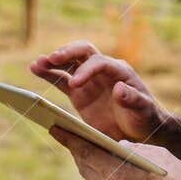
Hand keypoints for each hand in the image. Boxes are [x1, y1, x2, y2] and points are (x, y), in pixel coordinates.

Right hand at [28, 41, 166, 144]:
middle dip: (68, 53)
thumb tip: (118, 88)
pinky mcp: (78, 92)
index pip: (100, 63)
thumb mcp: (144, 110)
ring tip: (37, 63)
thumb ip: (134, 100)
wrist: (140, 127)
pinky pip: (61, 79)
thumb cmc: (145, 117)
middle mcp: (102, 70)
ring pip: (68, 63)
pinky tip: (35, 69)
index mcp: (119, 71)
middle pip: (83, 51)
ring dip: (53, 61)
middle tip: (52, 58)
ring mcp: (89, 79)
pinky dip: (48, 73)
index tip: (75, 84)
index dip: (86, 70)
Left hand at [49, 127, 180, 179]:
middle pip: (87, 169)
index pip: (85, 151)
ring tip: (89, 158)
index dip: (68, 138)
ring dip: (93, 172)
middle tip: (72, 139)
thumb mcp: (158, 155)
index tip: (54, 126)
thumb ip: (133, 149)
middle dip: (79, 153)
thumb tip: (116, 147)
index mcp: (118, 174)